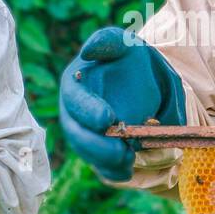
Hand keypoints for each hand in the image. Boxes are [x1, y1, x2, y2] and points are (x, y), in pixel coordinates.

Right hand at [59, 26, 185, 181]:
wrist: (141, 81)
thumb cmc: (127, 60)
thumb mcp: (122, 44)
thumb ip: (107, 41)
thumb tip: (88, 49)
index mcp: (75, 85)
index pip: (75, 101)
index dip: (88, 111)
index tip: (108, 118)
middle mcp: (73, 112)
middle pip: (76, 134)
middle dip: (97, 145)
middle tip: (121, 149)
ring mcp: (84, 134)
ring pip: (87, 153)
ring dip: (106, 160)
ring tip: (128, 160)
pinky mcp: (97, 150)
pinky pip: (100, 166)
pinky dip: (113, 172)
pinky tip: (127, 171)